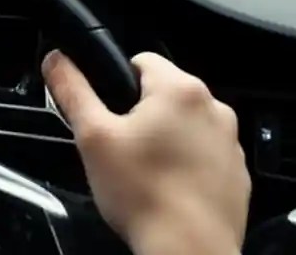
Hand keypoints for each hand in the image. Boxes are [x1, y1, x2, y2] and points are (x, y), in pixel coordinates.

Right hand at [43, 50, 248, 254]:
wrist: (188, 250)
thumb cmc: (142, 193)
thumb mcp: (93, 138)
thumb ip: (73, 91)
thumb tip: (56, 59)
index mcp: (180, 89)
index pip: (142, 61)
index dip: (117, 85)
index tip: (109, 118)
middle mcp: (215, 107)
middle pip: (166, 95)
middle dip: (143, 116)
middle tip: (123, 150)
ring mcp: (232, 142)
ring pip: (188, 126)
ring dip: (169, 139)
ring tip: (147, 174)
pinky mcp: (239, 173)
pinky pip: (207, 155)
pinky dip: (190, 165)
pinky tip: (172, 190)